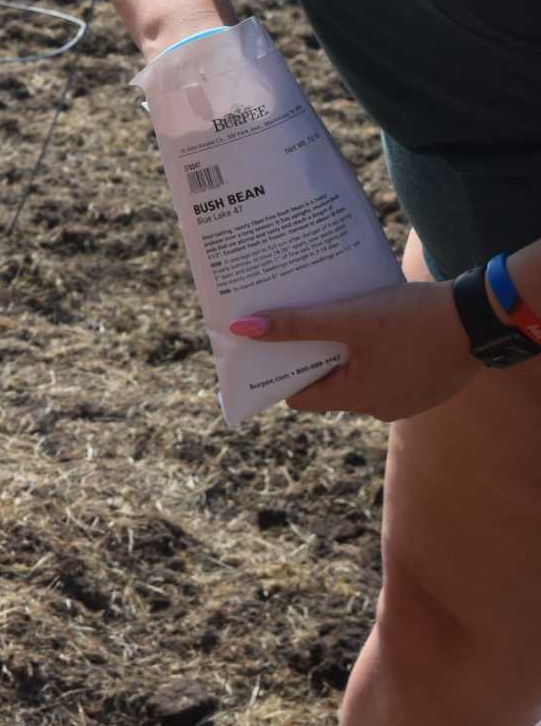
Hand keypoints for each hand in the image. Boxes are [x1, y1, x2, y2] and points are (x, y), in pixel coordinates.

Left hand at [230, 279, 475, 421]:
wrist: (482, 318)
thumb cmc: (415, 319)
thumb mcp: (350, 318)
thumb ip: (298, 324)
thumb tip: (244, 329)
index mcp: (357, 398)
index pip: (300, 397)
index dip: (282, 372)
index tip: (271, 347)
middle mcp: (379, 408)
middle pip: (330, 384)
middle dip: (315, 356)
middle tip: (302, 323)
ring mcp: (406, 399)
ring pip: (360, 376)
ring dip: (348, 353)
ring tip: (339, 320)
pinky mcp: (425, 386)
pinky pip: (387, 371)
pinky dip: (376, 353)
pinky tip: (376, 328)